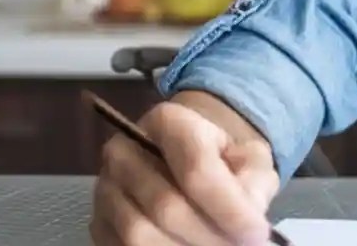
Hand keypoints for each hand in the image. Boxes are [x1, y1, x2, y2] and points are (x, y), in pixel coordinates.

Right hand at [90, 101, 277, 245]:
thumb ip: (252, 181)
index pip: (196, 171)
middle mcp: (124, 152)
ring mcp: (105, 189)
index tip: (258, 232)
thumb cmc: (221, 156)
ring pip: (140, 235)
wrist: (183, 156)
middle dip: (210, 236)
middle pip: (167, 207)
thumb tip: (249, 215)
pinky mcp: (98, 221)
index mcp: (167, 122)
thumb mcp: (249, 157)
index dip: (229, 208)